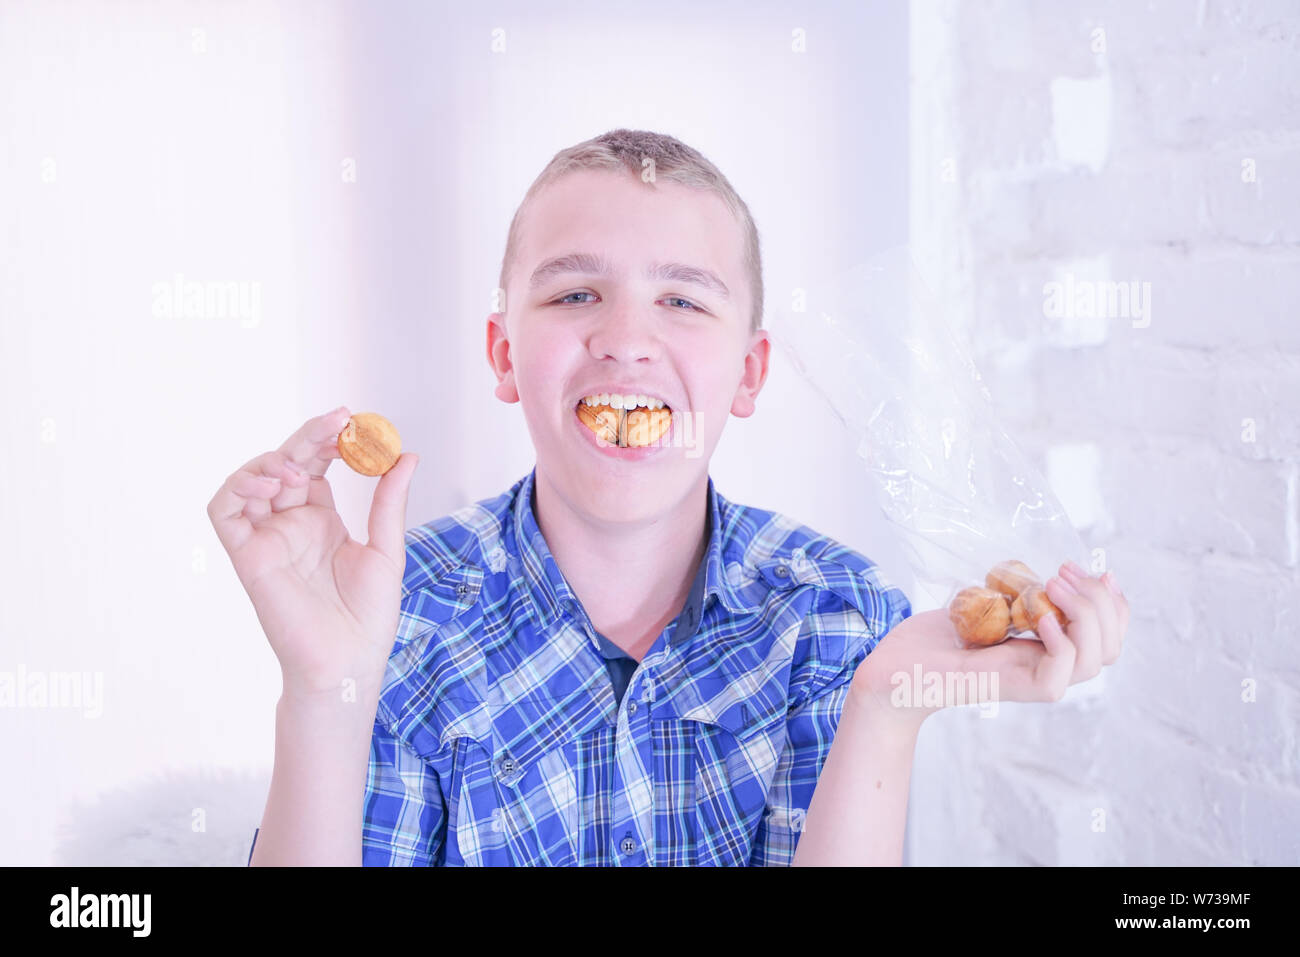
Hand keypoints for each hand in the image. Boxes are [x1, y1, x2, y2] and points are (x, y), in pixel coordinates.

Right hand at [206, 406, 418, 701]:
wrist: (349, 662)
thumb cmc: (368, 616)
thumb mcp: (386, 550)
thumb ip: (389, 502)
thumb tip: (408, 456)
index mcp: (322, 520)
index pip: (317, 465)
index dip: (330, 440)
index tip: (354, 421)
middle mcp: (291, 523)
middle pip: (286, 463)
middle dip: (309, 437)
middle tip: (337, 421)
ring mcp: (267, 538)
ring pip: (251, 481)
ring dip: (270, 460)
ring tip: (299, 463)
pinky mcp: (247, 556)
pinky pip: (225, 512)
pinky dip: (240, 488)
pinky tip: (272, 484)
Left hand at [850, 562, 1128, 725]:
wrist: (899, 666)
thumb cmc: (935, 638)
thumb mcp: (987, 605)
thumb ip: (1018, 595)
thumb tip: (1044, 570)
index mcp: (1049, 650)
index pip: (1109, 636)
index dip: (1116, 605)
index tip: (1101, 571)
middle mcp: (1050, 669)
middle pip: (1110, 647)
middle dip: (1100, 601)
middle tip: (1063, 570)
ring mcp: (1035, 681)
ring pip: (1094, 660)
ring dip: (1084, 614)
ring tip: (1051, 584)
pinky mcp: (1018, 689)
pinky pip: (1062, 673)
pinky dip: (1061, 642)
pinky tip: (1040, 618)